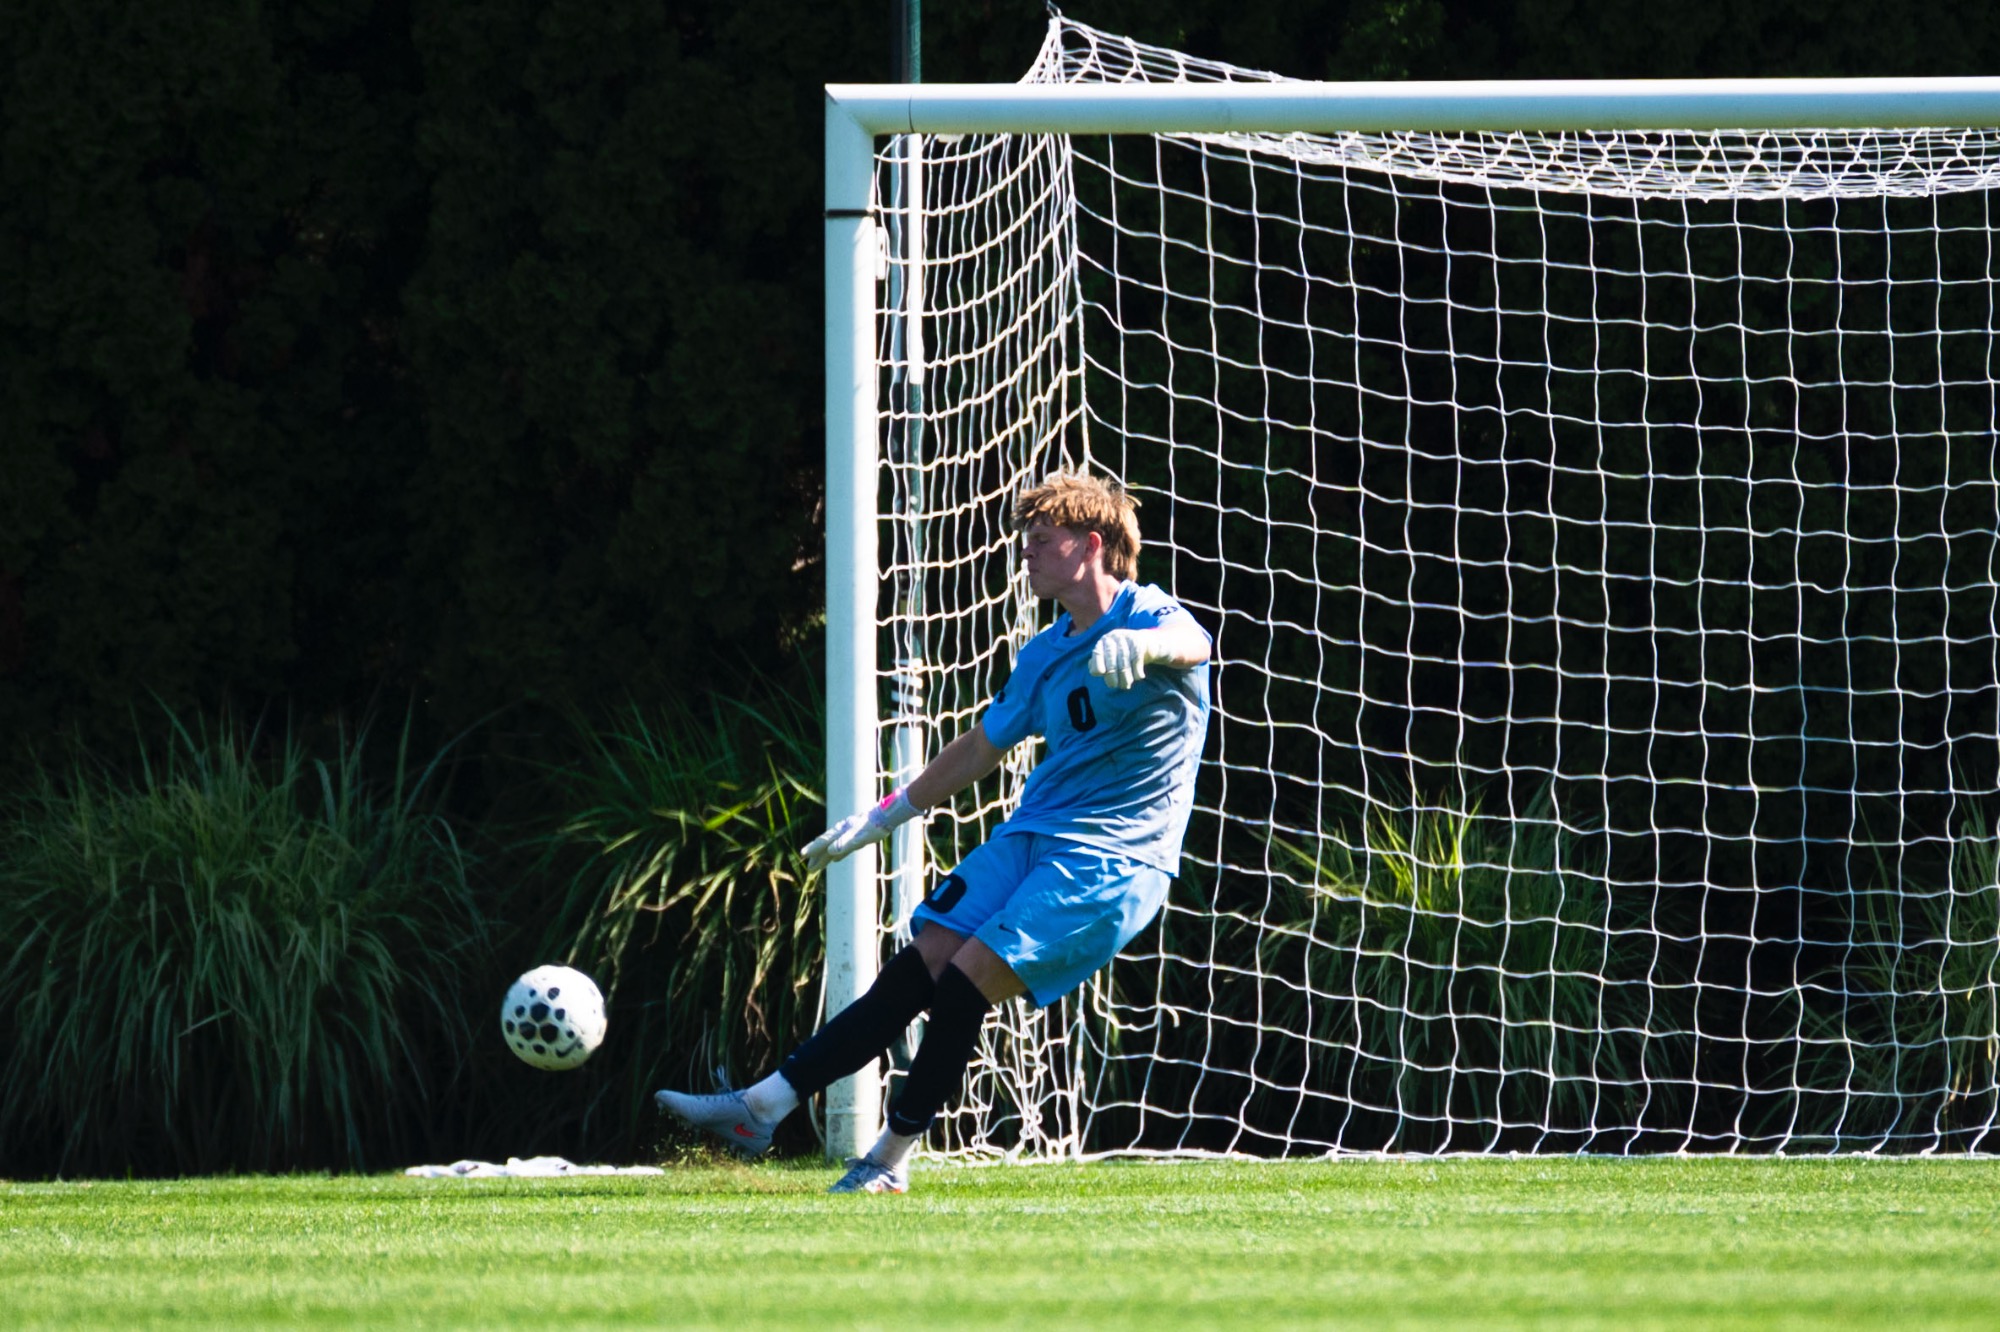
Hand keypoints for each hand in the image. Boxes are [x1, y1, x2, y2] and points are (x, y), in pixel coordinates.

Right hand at [803, 788, 918, 871]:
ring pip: (833, 847)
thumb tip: (830, 851)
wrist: (886, 817)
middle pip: (826, 845)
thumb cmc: (874, 827)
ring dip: (824, 856)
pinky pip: (842, 847)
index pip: (824, 842)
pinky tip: (835, 858)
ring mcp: (848, 834)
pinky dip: (836, 853)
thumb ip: (845, 844)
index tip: (803, 855)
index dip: (813, 849)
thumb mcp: (859, 837)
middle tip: (809, 867)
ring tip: (816, 864)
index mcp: (841, 832)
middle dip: (817, 856)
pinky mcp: (856, 836)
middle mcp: (842, 832)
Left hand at [1089, 629, 1158, 689]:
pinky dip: (1137, 671)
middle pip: (1111, 659)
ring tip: (1126, 685)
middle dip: (1111, 675)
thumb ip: (1099, 663)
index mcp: (1103, 642)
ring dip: (1125, 676)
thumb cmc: (1121, 654)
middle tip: (1114, 685)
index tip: (1103, 674)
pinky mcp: (1139, 641)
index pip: (1097, 654)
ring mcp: (1126, 638)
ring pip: (1124, 660)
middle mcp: (1113, 638)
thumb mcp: (1109, 656)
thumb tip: (1095, 671)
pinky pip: (1136, 658)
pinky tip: (1138, 677)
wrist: (1144, 641)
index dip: (1098, 666)